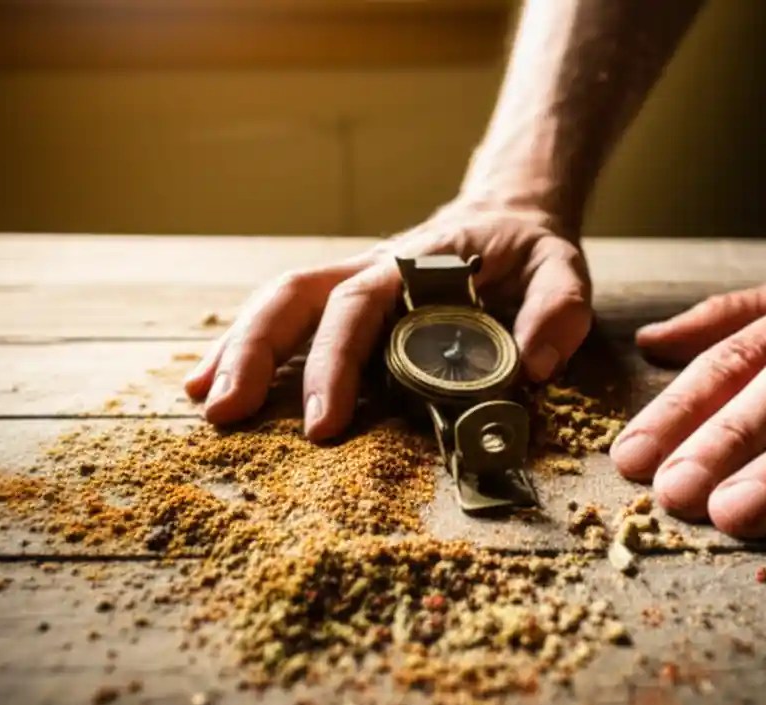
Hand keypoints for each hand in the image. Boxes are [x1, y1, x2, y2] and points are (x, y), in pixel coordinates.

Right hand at [183, 201, 591, 438]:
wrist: (506, 218)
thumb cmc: (529, 252)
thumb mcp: (561, 269)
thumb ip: (557, 310)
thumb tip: (531, 367)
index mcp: (413, 265)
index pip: (357, 308)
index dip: (334, 364)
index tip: (322, 426)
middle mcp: (368, 270)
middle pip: (292, 298)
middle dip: (254, 355)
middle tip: (226, 415)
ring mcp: (350, 285)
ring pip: (275, 306)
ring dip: (236, 351)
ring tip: (204, 405)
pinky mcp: (344, 305)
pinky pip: (284, 320)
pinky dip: (242, 349)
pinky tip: (207, 385)